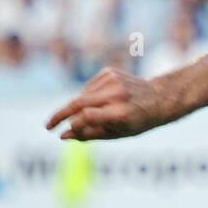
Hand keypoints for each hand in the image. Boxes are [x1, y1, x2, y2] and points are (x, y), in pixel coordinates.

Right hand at [46, 67, 172, 140]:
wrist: (159, 98)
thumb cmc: (139, 121)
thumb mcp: (118, 133)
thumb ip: (90, 135)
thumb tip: (63, 136)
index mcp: (121, 113)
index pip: (86, 117)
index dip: (73, 125)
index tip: (59, 132)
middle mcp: (116, 95)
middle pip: (78, 102)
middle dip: (60, 114)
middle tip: (48, 125)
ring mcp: (112, 80)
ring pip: (83, 95)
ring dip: (77, 107)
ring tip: (91, 116)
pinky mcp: (109, 71)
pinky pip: (89, 87)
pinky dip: (87, 97)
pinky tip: (100, 102)